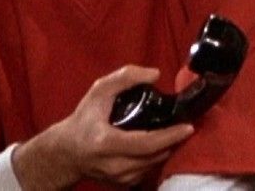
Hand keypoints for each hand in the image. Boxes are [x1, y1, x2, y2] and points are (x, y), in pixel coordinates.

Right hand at [13, 66, 194, 188]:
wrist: (66, 152)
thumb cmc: (84, 119)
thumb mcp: (99, 91)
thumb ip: (125, 77)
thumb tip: (155, 74)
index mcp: (106, 143)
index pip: (146, 143)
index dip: (169, 136)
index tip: (188, 127)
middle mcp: (113, 164)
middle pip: (154, 156)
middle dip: (173, 141)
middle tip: (186, 125)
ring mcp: (118, 178)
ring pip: (154, 165)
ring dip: (167, 149)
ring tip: (175, 133)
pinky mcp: (122, 184)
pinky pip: (148, 171)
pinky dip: (156, 158)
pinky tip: (159, 144)